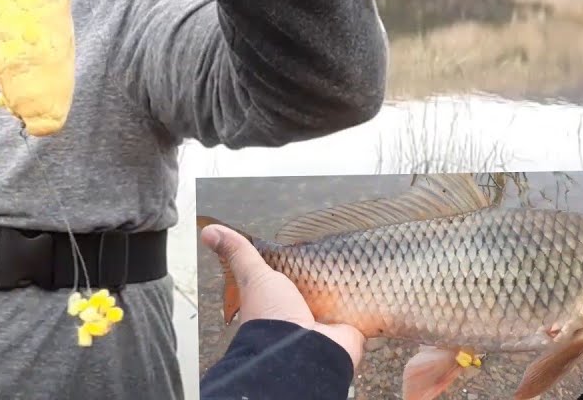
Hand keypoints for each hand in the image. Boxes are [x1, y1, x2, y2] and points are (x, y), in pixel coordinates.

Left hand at [201, 224, 365, 367]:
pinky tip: (374, 285)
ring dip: (346, 289)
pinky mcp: (350, 331)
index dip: (295, 268)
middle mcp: (300, 314)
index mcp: (277, 302)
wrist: (301, 352)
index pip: (288, 280)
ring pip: (338, 301)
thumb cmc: (271, 315)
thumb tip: (208, 230)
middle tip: (337, 253)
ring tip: (359, 264)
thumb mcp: (253, 276)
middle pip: (314, 289)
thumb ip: (238, 253)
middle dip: (323, 276)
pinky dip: (366, 304)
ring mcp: (325, 325)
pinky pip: (361, 313)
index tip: (305, 250)